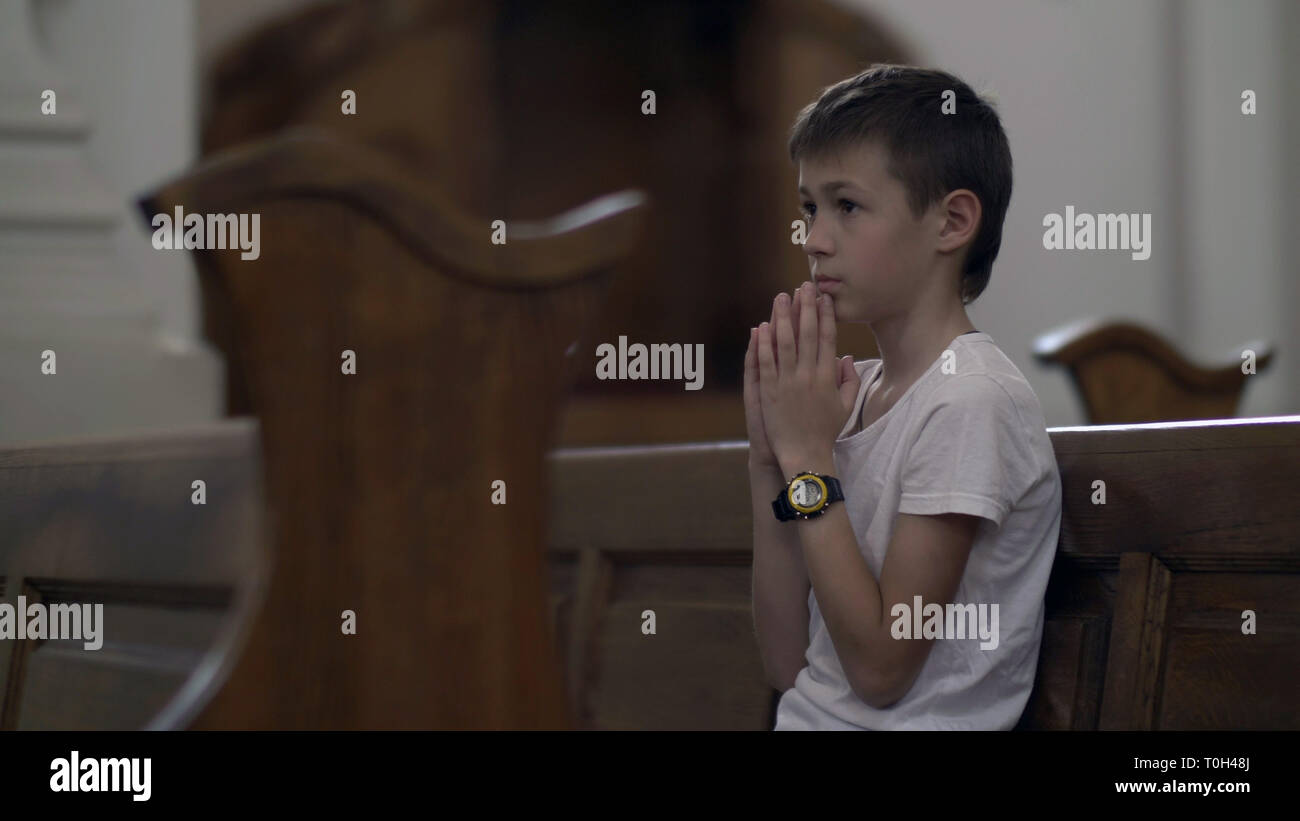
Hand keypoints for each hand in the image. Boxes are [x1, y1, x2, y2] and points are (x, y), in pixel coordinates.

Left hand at [756, 282, 859, 474]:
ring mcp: (788, 382)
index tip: (823, 297)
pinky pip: (766, 363)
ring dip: (782, 318)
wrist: (805, 454)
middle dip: (805, 308)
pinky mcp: (769, 391)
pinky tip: (761, 326)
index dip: (825, 316)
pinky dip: (763, 344)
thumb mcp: (845, 406)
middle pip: (807, 334)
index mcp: (827, 377)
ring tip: (780, 297)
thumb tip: (846, 357)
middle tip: (803, 286)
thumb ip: (850, 380)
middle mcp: (809, 376)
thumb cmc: (826, 431)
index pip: (828, 339)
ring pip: (785, 343)